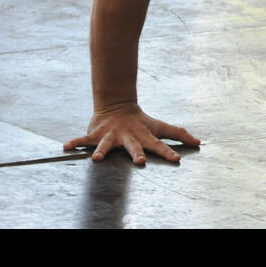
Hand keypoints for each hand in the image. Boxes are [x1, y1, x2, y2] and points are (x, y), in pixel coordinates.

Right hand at [64, 103, 200, 165]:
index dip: (169, 152)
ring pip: (106, 144)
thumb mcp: (159, 126)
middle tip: (140, 162)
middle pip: (134, 146)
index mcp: (144, 136)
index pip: (160, 145)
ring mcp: (111, 135)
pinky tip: (65, 147)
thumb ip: (178, 134)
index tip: (178, 160)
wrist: (116, 104)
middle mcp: (128, 136)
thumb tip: (200, 141)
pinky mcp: (97, 133)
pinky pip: (84, 139)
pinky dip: (75, 142)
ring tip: (98, 159)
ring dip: (102, 151)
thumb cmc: (141, 121)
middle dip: (137, 153)